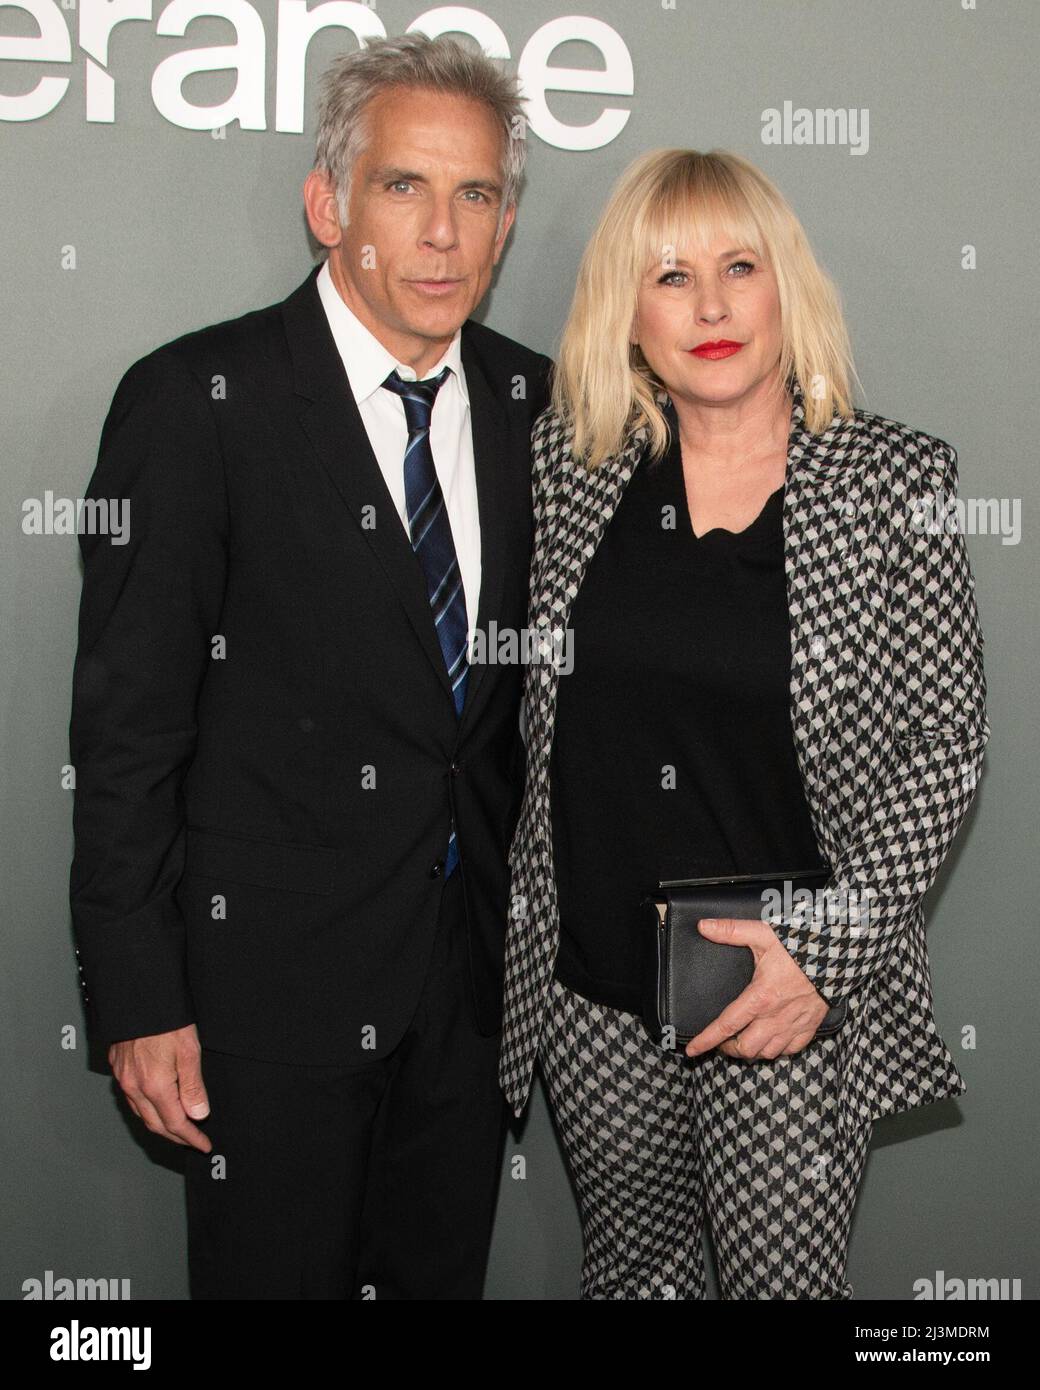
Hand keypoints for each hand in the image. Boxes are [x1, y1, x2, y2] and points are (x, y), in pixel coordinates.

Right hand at [108, 1024, 211, 1151]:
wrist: (139, 997)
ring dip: (159, 1125)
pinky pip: (131, 1098)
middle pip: (155, 1124)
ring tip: (176, 1128)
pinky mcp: (117, 1067)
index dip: (191, 1137)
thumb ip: (193, 1087)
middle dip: (175, 1137)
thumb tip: (198, 1115)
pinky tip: (154, 1105)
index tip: (203, 1145)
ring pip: (140, 1114)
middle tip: (192, 1141)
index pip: (175, 1124)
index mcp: (155, 1086)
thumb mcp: (189, 1052)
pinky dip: (145, 1109)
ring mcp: (123, 1078)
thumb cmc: (166, 1020)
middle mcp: (135, 1086)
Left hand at [684, 918, 831, 1060]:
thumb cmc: (800, 946)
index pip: (727, 1025)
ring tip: (742, 1042)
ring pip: (767, 1053)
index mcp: (760, 997)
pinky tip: (770, 1041)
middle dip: (729, 1048)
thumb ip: (731, 931)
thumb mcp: (762, 934)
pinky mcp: (809, 1027)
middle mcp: (776, 1017)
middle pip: (746, 1048)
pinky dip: (777, 1050)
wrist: (837, 954)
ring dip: (752, 1051)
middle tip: (722, 1041)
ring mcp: (794, 1025)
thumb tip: (704, 927)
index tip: (692, 1050)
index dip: (707, 1040)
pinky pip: (790, 1050)